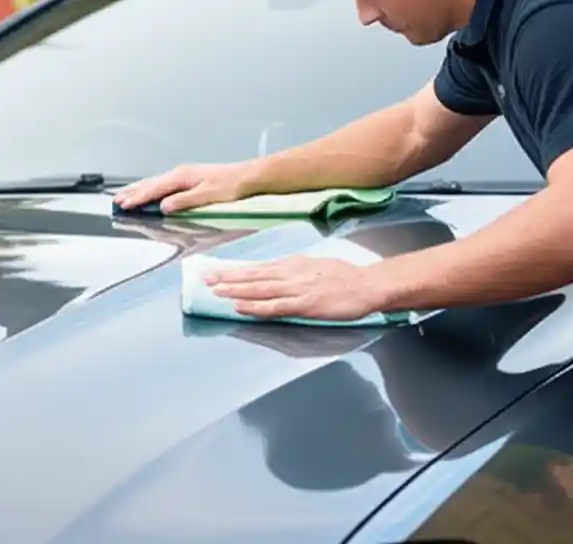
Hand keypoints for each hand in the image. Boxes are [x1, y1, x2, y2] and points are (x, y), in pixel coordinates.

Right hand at [113, 161, 258, 213]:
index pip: (155, 189)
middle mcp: (181, 173)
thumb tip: (164, 206)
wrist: (249, 177)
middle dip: (133, 192)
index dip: (138, 198)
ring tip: (125, 196)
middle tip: (116, 201)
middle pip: (151, 184)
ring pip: (156, 183)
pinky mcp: (190, 180)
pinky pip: (164, 185)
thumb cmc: (232, 186)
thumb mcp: (208, 195)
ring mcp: (185, 175)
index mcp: (183, 176)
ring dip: (140, 190)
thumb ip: (185, 201)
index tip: (124, 205)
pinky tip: (150, 193)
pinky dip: (152, 189)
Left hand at [203, 256, 389, 320]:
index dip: (235, 269)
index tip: (216, 269)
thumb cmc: (345, 277)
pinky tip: (240, 307)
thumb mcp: (315, 266)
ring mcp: (296, 289)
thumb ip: (294, 270)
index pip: (258, 267)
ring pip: (259, 289)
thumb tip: (276, 273)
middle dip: (227, 277)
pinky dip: (255, 307)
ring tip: (215, 291)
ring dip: (235, 290)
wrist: (367, 285)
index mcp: (293, 264)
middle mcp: (290, 274)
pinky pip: (274, 306)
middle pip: (253, 275)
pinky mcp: (304, 305)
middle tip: (205, 278)